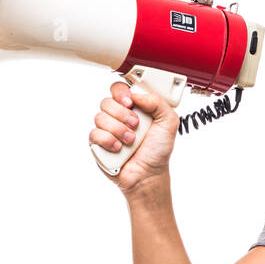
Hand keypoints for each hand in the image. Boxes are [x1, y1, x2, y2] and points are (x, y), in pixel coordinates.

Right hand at [88, 81, 179, 196]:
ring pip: (100, 117)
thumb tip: (137, 95)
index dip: (121, 93)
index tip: (130, 103)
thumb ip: (158, 102)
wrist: (148, 174)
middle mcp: (118, 116)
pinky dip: (109, 141)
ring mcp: (107, 129)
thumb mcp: (169, 122)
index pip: (118, 89)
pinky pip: (95, 134)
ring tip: (130, 141)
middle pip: (107, 101)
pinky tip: (119, 148)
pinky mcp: (98, 143)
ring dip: (118, 130)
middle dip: (123, 114)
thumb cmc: (157, 151)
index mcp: (134, 107)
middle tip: (135, 126)